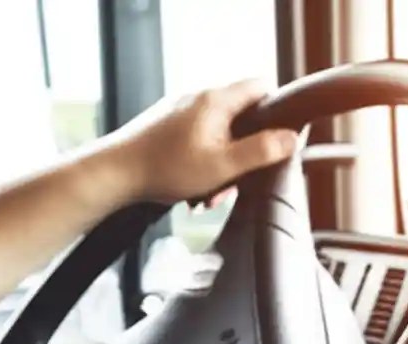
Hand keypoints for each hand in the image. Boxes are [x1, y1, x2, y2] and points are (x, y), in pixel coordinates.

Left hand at [104, 78, 298, 204]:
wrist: (115, 174)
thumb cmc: (165, 168)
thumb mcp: (223, 165)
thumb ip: (261, 151)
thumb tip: (292, 139)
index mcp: (216, 100)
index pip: (261, 87)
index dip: (276, 111)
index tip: (276, 140)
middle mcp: (198, 98)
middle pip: (241, 116)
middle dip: (244, 152)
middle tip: (236, 180)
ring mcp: (180, 110)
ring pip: (219, 133)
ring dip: (221, 164)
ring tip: (208, 192)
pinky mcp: (167, 126)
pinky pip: (198, 140)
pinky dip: (202, 163)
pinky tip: (191, 188)